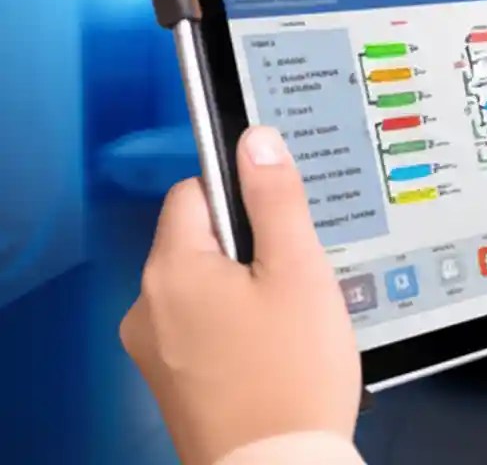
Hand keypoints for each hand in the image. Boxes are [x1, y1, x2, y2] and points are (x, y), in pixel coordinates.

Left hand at [120, 126, 359, 464]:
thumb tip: (256, 140)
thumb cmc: (291, 374)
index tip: (282, 221)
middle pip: (201, 243)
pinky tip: (276, 353)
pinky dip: (238, 331)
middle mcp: (148, 306)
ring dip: (247, 292)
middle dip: (252, 250)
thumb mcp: (299, 270)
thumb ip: (276, 199)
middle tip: (301, 279)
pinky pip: (204, 331)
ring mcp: (155, 350)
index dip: (243, 195)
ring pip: (205, 289)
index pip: (195, 192)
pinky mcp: (173, 383)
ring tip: (294, 322)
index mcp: (172, 269)